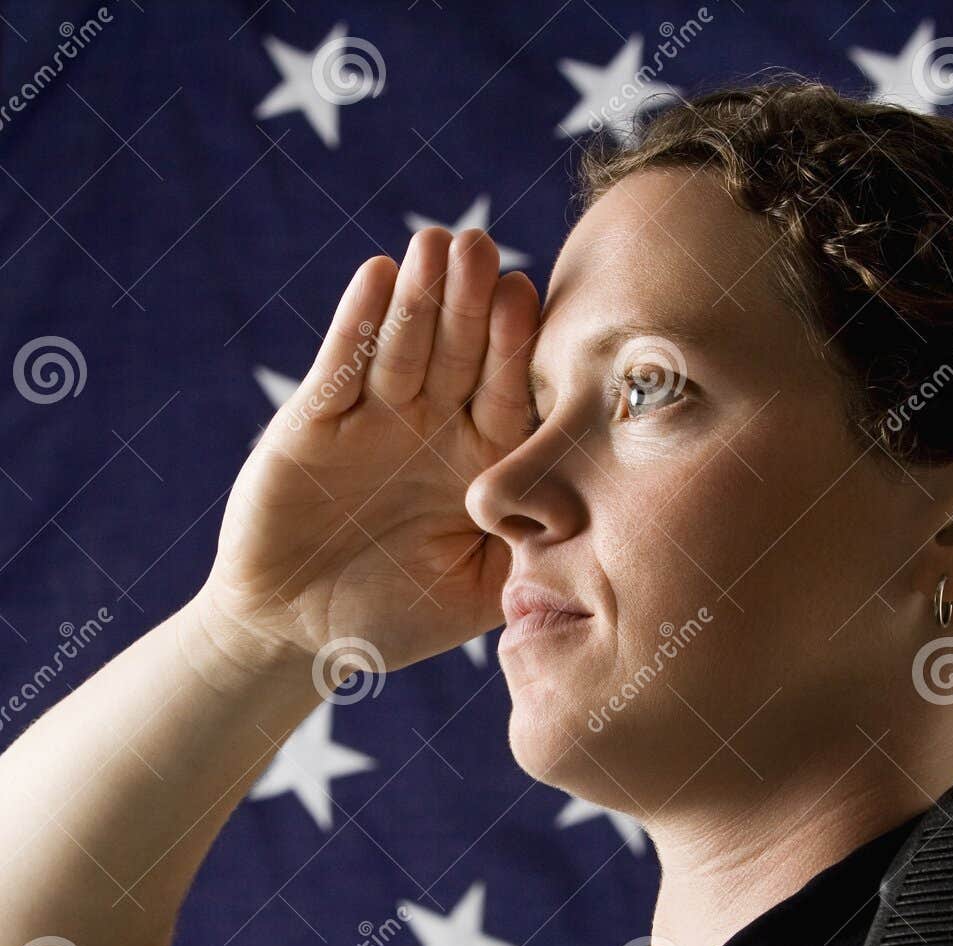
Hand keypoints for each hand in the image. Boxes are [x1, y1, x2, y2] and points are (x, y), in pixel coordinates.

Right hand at [203, 227, 537, 672]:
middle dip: (471, 300)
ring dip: (419, 296)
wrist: (299, 635)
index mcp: (482, 461)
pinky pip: (340, 368)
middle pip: (459, 352)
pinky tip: (377, 277)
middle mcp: (432, 428)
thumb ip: (529, 550)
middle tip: (485, 245)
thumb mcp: (481, 591)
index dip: (517, 348)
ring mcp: (373, 419)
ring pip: (402, 346)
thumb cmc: (398, 617)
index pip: (508, 393)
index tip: (533, 301)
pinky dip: (357, 325)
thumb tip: (595, 521)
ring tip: (436, 244)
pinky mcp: (314, 422)